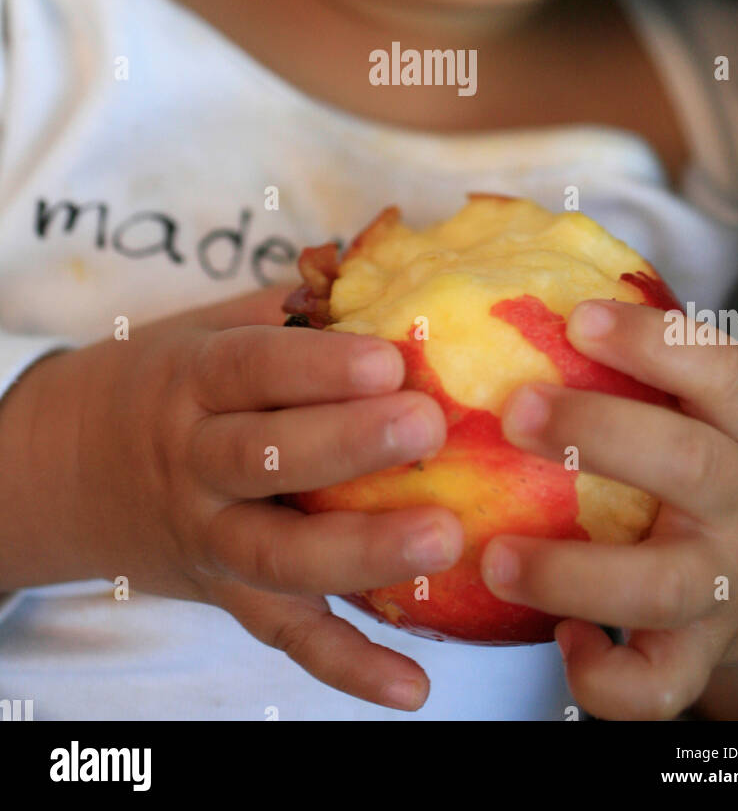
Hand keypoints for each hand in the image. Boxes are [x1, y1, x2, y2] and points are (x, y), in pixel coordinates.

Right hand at [7, 284, 463, 710]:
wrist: (71, 466)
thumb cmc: (169, 381)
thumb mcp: (208, 329)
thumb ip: (290, 311)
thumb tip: (389, 273)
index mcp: (194, 382)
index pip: (252, 371)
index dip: (319, 367)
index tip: (391, 357)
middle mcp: (195, 463)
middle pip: (264, 461)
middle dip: (348, 446)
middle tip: (428, 427)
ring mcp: (210, 538)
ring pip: (277, 557)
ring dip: (360, 553)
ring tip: (444, 538)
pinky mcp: (228, 597)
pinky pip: (286, 637)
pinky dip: (348, 668)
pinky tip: (413, 686)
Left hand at [479, 298, 737, 719]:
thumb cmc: (727, 458)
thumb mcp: (716, 405)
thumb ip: (649, 362)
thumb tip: (520, 290)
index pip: (719, 369)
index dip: (652, 342)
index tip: (578, 317)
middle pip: (687, 465)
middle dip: (598, 436)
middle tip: (514, 411)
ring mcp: (726, 582)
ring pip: (662, 587)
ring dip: (573, 575)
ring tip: (496, 556)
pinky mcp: (703, 652)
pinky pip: (656, 686)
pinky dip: (602, 680)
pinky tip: (560, 640)